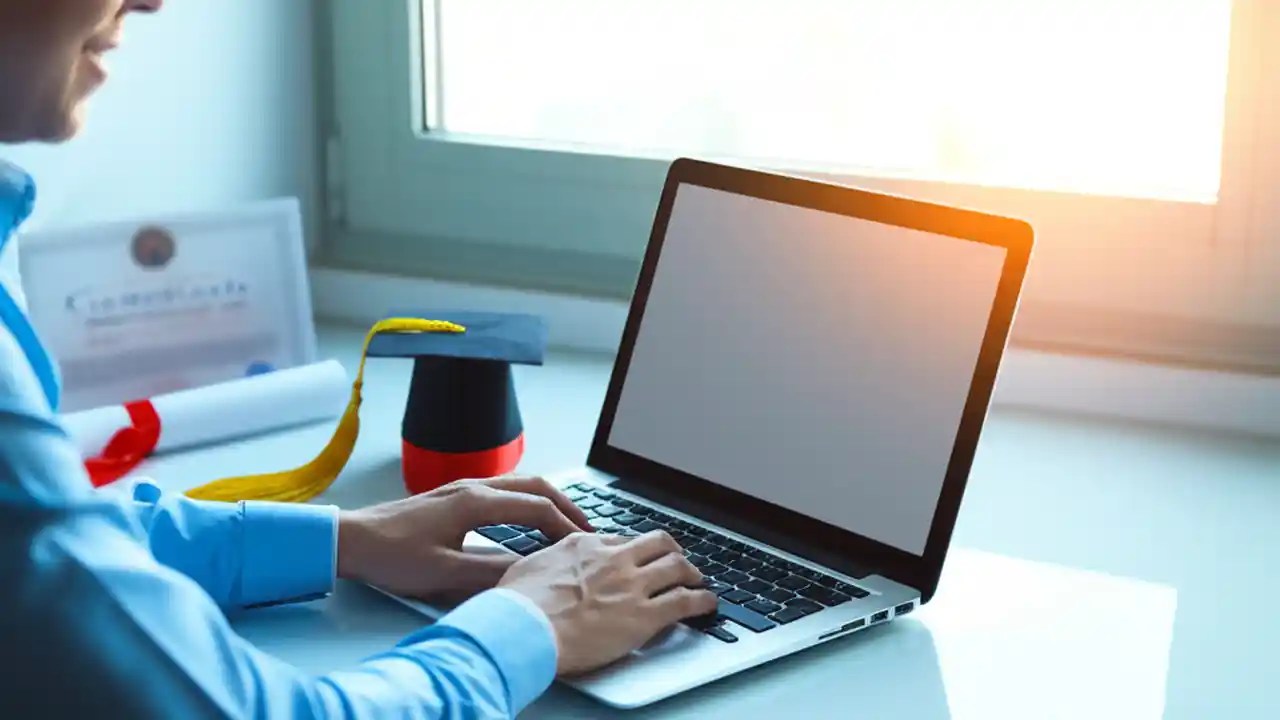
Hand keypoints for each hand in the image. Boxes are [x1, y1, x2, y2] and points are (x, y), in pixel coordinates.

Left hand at [336, 475, 591, 601]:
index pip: (537, 508)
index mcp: (476, 502)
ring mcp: (464, 487)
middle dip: (568, 506)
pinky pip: (506, 490)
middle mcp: (475, 486)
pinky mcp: (455, 495)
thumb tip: (531, 573)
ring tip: (568, 523)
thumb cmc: (393, 555)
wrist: (350, 539)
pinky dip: (529, 501)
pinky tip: (530, 520)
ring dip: (549, 500)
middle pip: (536, 486)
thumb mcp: (444, 572)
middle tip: (590, 530)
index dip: (566, 526)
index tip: (585, 545)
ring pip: (521, 484)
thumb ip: (490, 572)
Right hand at [498, 530, 717, 675]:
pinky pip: (684, 601)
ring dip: (692, 574)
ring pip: (677, 567)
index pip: (621, 539)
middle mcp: (614, 558)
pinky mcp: (644, 615)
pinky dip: (702, 601)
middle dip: (672, 551)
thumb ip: (548, 562)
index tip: (639, 557)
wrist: (525, 627)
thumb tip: (546, 567)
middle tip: (678, 561)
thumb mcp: (528, 566)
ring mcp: (632, 585)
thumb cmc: (518, 604)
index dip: (635, 550)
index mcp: (585, 545)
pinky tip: (708, 604)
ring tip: (698, 581)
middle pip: (657, 543)